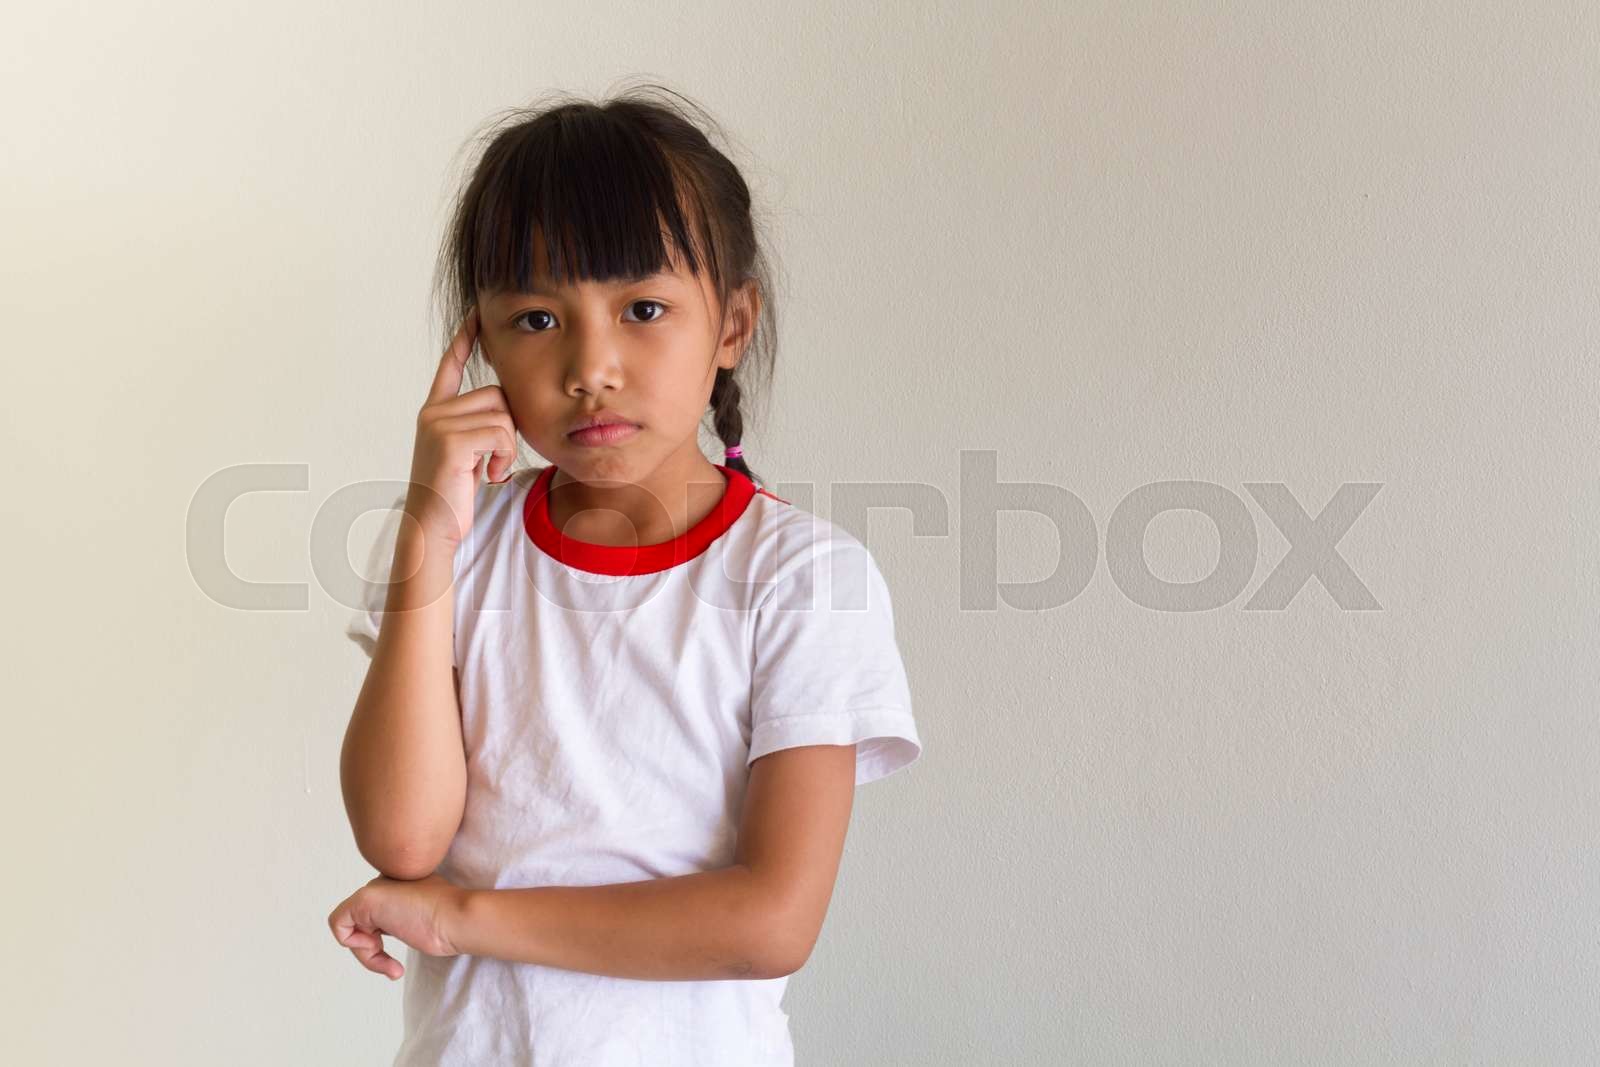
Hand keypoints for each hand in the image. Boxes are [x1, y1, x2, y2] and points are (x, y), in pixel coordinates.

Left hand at [327, 872, 467, 979]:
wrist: (458, 919)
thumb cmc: (449, 925)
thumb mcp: (425, 917)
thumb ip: (407, 916)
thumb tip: (398, 928)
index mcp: (400, 884)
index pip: (376, 915)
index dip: (381, 939)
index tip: (399, 958)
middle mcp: (385, 881)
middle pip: (362, 922)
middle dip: (373, 950)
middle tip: (394, 967)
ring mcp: (375, 887)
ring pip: (351, 927)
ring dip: (367, 954)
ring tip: (390, 965)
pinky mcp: (364, 899)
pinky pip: (339, 925)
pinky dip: (353, 944)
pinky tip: (376, 947)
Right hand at [406, 305, 518, 545]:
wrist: (433, 527)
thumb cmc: (454, 495)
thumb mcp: (468, 454)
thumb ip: (479, 425)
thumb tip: (506, 407)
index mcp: (435, 412)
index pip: (451, 365)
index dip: (465, 339)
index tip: (477, 313)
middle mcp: (433, 412)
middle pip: (498, 394)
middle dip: (507, 428)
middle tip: (493, 459)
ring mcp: (438, 424)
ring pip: (503, 415)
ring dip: (508, 446)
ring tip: (488, 469)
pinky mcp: (451, 440)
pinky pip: (501, 434)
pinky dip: (504, 457)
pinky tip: (488, 476)